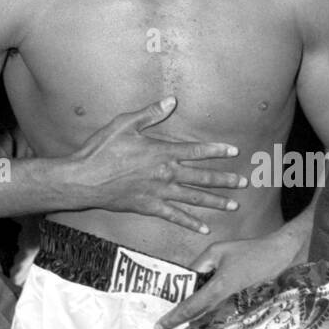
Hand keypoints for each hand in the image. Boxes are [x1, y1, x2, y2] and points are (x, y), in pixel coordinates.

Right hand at [67, 96, 245, 232]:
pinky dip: (190, 223)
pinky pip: (175, 216)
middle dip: (225, 180)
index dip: (217, 150)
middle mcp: (165, 174)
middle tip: (244, 183)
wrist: (84, 180)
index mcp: (162, 152)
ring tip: (233, 205)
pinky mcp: (149, 207)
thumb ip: (150, 113)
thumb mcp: (125, 124)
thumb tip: (171, 100)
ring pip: (194, 198)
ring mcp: (159, 193)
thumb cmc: (102, 150)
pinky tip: (204, 228)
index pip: (196, 150)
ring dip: (215, 202)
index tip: (234, 151)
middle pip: (202, 177)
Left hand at [154, 225, 301, 328]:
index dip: (173, 318)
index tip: (159, 327)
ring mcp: (239, 312)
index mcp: (219, 286)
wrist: (279, 256)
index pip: (191, 307)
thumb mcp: (218, 251)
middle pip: (199, 328)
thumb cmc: (248, 251)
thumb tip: (184, 279)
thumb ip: (198, 265)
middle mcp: (228, 304)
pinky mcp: (247, 316)